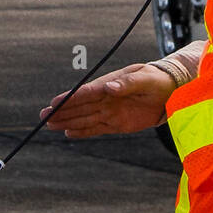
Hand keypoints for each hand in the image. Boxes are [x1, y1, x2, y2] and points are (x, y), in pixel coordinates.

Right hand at [39, 63, 176, 138]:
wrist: (170, 92)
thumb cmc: (156, 80)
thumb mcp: (144, 79)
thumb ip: (127, 84)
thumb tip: (108, 87)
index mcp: (110, 84)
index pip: (86, 92)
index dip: (69, 98)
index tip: (54, 102)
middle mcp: (106, 98)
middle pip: (80, 106)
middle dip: (62, 111)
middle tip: (43, 116)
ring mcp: (110, 111)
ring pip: (84, 118)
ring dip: (67, 122)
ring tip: (49, 125)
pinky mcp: (116, 123)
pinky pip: (96, 128)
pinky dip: (82, 132)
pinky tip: (68, 133)